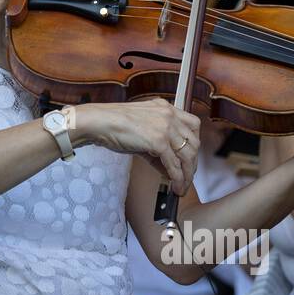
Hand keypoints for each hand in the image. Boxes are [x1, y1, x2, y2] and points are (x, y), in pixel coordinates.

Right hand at [74, 99, 200, 192]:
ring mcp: (165, 127)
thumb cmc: (113, 125)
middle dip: (192, 163)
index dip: (194, 143)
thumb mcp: (141, 131)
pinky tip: (176, 186)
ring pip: (187, 155)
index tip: (190, 157)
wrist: (98, 122)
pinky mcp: (158, 141)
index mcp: (165, 108)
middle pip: (194, 142)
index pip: (193, 125)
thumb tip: (169, 169)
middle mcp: (169, 115)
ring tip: (183, 186)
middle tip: (187, 176)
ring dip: (187, 174)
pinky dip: (177, 178)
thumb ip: (158, 147)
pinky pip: (174, 164)